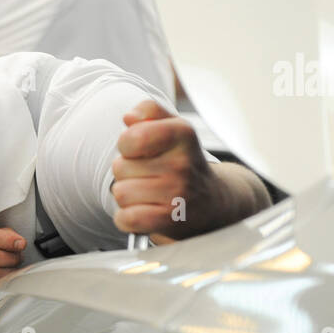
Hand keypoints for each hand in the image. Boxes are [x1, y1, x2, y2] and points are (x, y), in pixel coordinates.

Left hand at [111, 99, 214, 239]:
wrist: (213, 202)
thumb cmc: (184, 163)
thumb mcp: (173, 128)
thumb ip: (150, 112)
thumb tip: (129, 118)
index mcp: (182, 134)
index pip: (130, 138)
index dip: (127, 145)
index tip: (140, 149)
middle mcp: (182, 163)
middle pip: (119, 167)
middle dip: (128, 172)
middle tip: (151, 176)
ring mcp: (177, 194)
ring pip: (120, 192)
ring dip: (129, 196)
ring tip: (150, 194)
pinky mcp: (170, 220)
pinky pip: (126, 218)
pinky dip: (127, 218)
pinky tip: (144, 212)